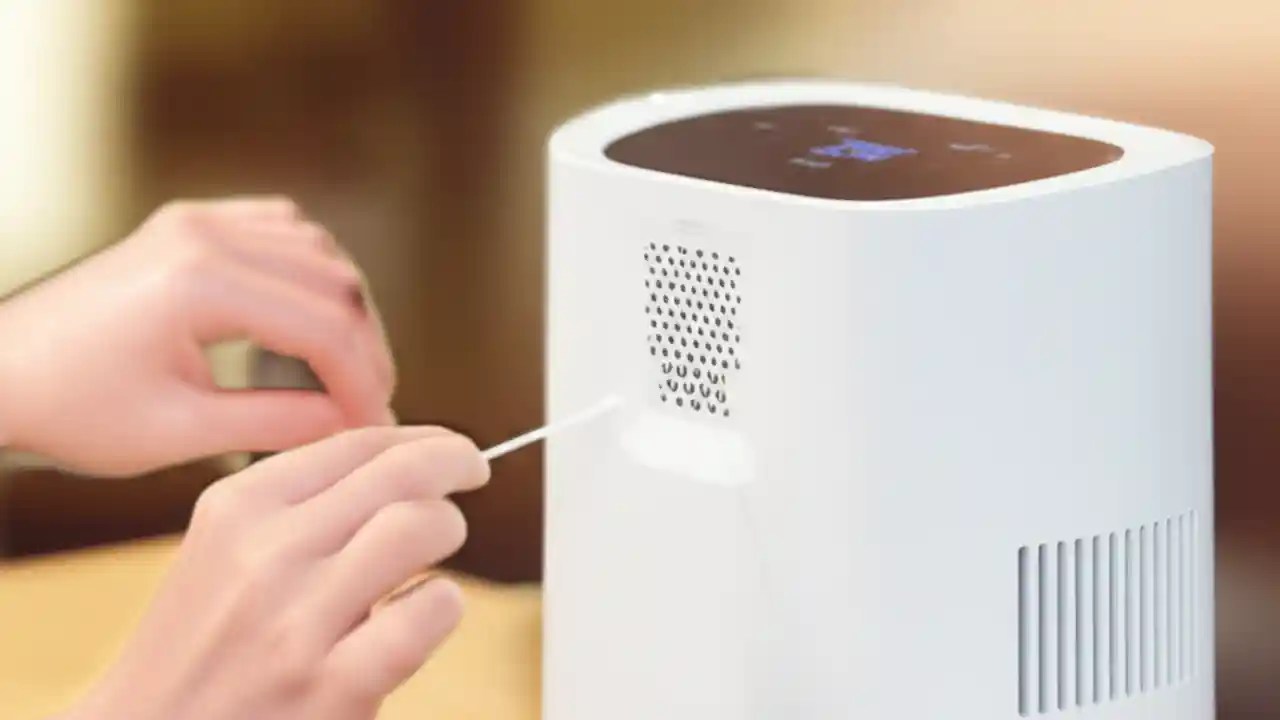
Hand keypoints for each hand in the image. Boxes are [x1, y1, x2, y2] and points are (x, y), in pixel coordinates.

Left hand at [0, 197, 395, 474]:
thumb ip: (276, 425)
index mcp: (199, 283)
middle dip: (364, 346)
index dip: (363, 380)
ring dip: (344, 308)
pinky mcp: (188, 225)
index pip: (323, 325)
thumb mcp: (178, 432)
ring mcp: (195, 222)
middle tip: (372, 402)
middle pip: (334, 280)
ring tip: (348, 367)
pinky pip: (280, 230)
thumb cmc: (70, 408)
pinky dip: (312, 273)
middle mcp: (203, 234)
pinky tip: (312, 317)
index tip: (377, 425)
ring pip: (316, 249)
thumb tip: (350, 425)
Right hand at [64, 426, 489, 719]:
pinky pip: (430, 611)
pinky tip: (424, 613)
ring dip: (449, 530)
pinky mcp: (333, 685)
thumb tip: (398, 459)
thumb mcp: (222, 556)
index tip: (447, 446)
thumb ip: (297, 507)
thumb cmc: (201, 652)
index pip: (357, 443)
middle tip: (473, 471)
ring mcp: (299, 621)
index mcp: (237, 508)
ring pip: (422, 525)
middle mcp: (266, 554)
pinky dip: (444, 604)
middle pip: (403, 471)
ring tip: (437, 552)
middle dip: (456, 462)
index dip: (420, 436)